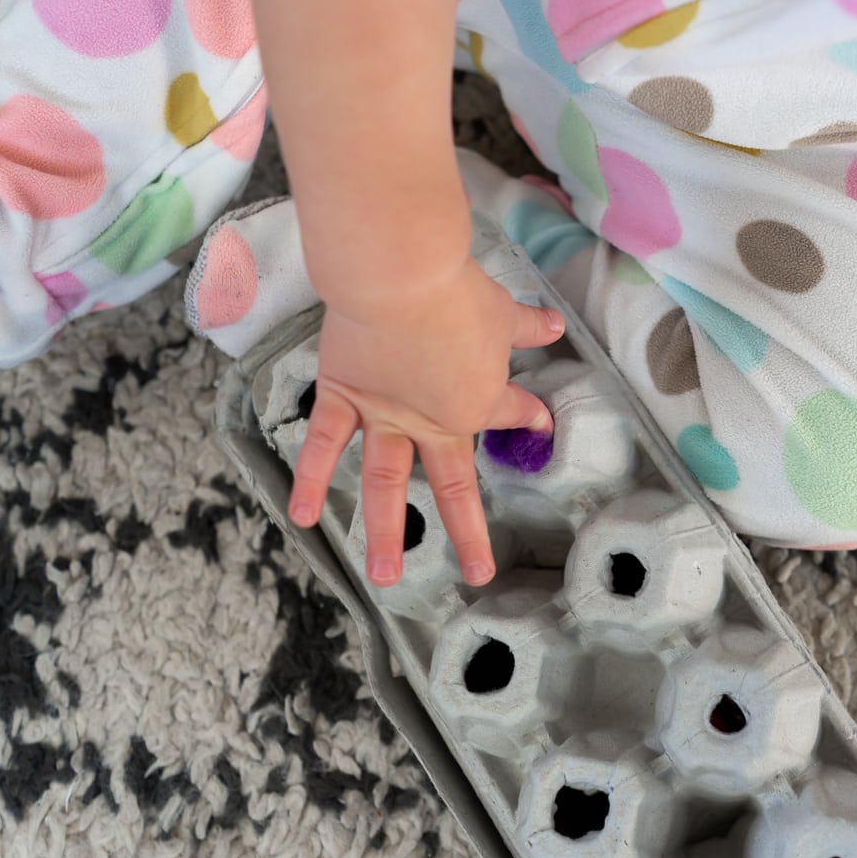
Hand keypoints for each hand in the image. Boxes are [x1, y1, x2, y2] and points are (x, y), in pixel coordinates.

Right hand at [285, 257, 565, 586]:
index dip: (529, 415)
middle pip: (452, 484)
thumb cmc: (458, 294)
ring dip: (384, 533)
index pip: (509, 413)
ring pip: (386, 482)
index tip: (541, 421)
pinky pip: (325, 444)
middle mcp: (432, 422)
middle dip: (467, 531)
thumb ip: (526, 327)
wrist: (401, 280)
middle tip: (477, 573)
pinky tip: (302, 516)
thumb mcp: (502, 311)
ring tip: (385, 578)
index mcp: (477, 403)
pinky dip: (311, 478)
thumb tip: (554, 326)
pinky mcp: (344, 396)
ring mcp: (385, 416)